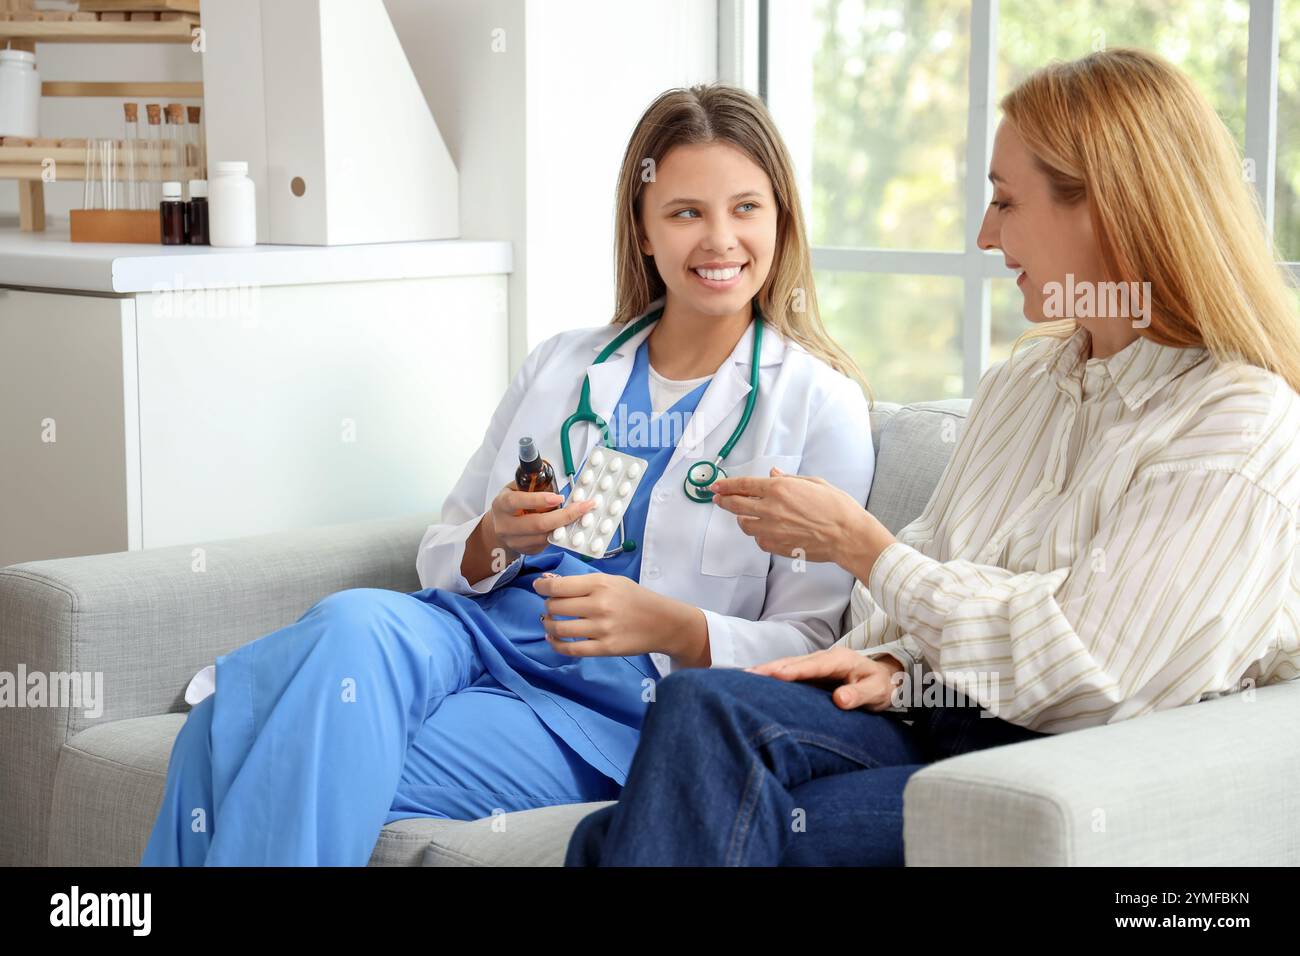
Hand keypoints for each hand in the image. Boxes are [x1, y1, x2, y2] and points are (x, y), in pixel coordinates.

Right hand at [486, 484, 596, 559]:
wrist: (499, 529)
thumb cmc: (510, 505)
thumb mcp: (515, 489)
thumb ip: (532, 485)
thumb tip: (556, 483)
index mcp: (502, 505)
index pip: (517, 502)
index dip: (539, 500)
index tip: (559, 497)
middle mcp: (506, 526)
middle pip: (537, 524)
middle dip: (564, 516)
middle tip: (584, 506)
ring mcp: (516, 541)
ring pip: (545, 536)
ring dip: (566, 525)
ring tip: (583, 514)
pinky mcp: (527, 551)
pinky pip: (547, 543)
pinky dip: (561, 533)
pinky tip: (572, 525)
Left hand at [533, 572, 707, 662]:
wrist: (663, 622)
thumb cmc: (635, 598)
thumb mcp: (612, 581)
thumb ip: (582, 583)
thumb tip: (548, 582)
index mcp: (600, 584)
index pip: (557, 586)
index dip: (541, 587)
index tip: (538, 588)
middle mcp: (599, 605)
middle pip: (555, 607)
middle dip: (547, 606)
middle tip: (551, 606)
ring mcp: (601, 629)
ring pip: (559, 629)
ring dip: (548, 625)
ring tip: (549, 623)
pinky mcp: (604, 648)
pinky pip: (570, 649)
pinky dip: (556, 644)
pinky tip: (554, 639)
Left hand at [710, 467, 894, 571]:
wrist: (847, 535)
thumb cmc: (836, 507)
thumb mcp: (813, 482)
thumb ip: (788, 479)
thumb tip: (773, 473)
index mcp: (780, 489)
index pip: (744, 485)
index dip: (727, 485)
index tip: (717, 486)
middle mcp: (771, 509)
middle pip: (736, 504)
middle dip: (724, 501)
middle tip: (718, 499)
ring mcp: (772, 529)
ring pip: (744, 524)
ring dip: (741, 518)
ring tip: (743, 515)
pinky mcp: (777, 546)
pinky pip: (758, 540)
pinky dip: (758, 534)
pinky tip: (764, 530)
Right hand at [746, 646, 904, 710]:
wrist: (886, 679)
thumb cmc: (881, 686)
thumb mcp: (876, 692)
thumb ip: (858, 695)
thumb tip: (839, 700)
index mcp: (839, 660)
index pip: (813, 666)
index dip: (793, 670)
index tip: (775, 675)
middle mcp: (824, 658)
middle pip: (794, 662)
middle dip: (770, 668)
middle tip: (746, 674)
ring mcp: (816, 664)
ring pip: (788, 665)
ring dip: (768, 670)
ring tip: (744, 677)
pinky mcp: (812, 673)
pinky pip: (791, 672)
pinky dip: (774, 675)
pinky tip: (757, 681)